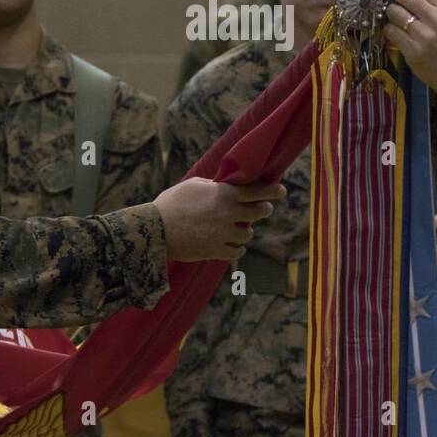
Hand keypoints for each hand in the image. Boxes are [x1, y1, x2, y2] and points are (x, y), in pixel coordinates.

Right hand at [155, 178, 286, 261]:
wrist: (156, 230)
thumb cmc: (172, 203)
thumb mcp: (193, 185)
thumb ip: (213, 185)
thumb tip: (224, 186)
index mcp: (224, 194)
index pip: (257, 191)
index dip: (272, 191)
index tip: (281, 191)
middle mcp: (229, 214)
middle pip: (258, 212)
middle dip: (264, 209)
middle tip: (263, 209)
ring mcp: (224, 234)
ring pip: (248, 234)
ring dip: (246, 231)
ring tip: (240, 229)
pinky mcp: (216, 251)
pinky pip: (237, 252)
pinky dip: (237, 248)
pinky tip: (233, 245)